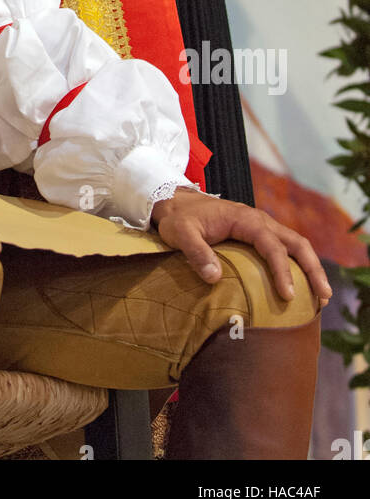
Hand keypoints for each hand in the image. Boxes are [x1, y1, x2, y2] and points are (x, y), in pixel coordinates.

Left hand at [151, 187, 331, 304]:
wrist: (175, 201)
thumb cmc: (179, 218)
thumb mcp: (182, 234)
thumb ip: (197, 253)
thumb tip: (215, 279)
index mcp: (245, 219)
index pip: (272, 245)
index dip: (282, 270)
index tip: (288, 295)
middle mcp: (259, 220)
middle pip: (296, 243)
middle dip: (313, 269)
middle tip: (323, 297)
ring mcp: (261, 226)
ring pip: (296, 244)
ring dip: (311, 268)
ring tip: (321, 297)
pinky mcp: (258, 234)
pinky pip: (285, 248)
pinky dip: (298, 265)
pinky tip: (301, 287)